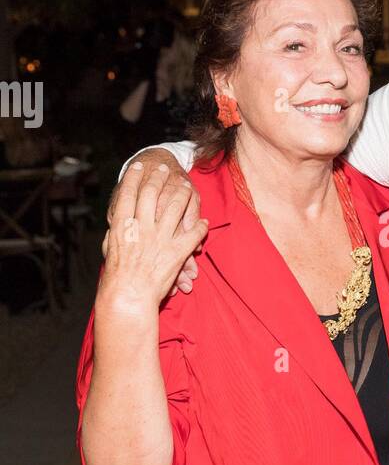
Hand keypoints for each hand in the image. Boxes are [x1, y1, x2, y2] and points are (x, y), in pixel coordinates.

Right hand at [98, 160, 207, 312]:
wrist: (127, 298)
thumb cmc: (115, 278)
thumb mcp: (109, 251)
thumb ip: (114, 235)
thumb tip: (116, 225)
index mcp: (122, 226)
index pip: (127, 194)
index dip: (133, 178)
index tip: (138, 167)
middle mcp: (141, 228)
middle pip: (151, 193)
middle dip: (158, 177)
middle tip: (163, 166)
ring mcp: (160, 239)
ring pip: (175, 207)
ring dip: (182, 193)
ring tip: (186, 184)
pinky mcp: (176, 252)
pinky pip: (193, 234)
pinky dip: (200, 227)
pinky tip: (205, 222)